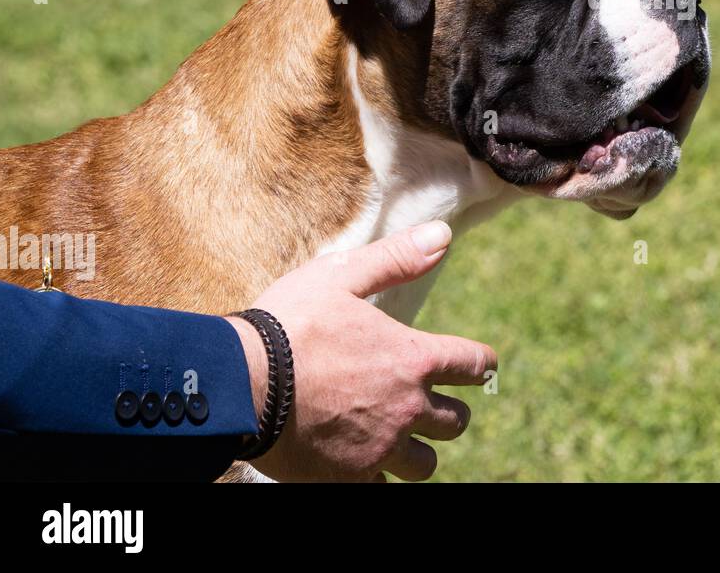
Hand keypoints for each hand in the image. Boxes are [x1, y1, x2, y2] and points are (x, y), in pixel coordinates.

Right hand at [224, 221, 495, 481]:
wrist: (239, 385)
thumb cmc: (289, 325)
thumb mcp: (342, 276)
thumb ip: (396, 258)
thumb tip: (443, 234)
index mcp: (413, 359)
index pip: (473, 365)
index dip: (480, 362)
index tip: (480, 364)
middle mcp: (406, 408)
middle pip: (455, 421)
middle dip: (447, 410)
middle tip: (429, 401)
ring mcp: (379, 447)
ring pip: (424, 463)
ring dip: (417, 449)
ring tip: (398, 436)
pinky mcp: (348, 477)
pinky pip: (380, 485)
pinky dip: (375, 474)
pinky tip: (359, 459)